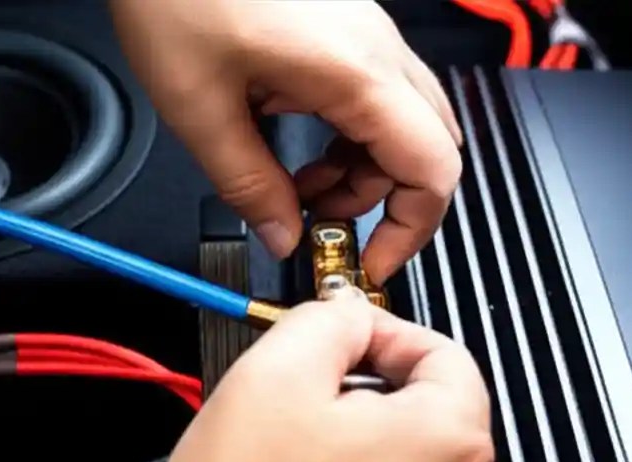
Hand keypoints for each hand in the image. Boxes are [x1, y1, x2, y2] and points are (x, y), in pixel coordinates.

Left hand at [110, 0, 461, 282]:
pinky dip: (348, 135)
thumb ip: (248, 185)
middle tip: (325, 228)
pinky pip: (373, 95)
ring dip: (361, 170)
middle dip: (383, 202)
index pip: (432, 169)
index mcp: (354, 71)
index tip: (371, 263)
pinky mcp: (345, 28)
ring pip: (402, 123)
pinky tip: (297, 145)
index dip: (411, 231)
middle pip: (428, 147)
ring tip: (297, 189)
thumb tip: (281, 236)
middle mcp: (376, 47)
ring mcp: (366, 33)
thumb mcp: (199, 108)